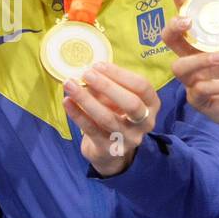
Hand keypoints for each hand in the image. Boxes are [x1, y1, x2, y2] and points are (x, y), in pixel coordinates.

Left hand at [62, 61, 160, 177]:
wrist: (109, 151)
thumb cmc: (116, 116)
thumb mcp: (117, 99)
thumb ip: (107, 86)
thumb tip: (89, 72)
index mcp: (151, 105)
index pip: (142, 86)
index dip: (120, 74)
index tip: (98, 65)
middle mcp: (144, 123)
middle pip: (131, 103)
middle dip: (107, 86)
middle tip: (86, 74)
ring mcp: (128, 139)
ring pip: (107, 118)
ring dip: (86, 99)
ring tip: (69, 84)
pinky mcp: (108, 149)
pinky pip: (91, 129)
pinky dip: (77, 114)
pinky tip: (67, 101)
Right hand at [162, 0, 218, 170]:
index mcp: (207, 44)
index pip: (187, 22)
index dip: (179, 4)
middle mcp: (196, 61)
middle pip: (170, 41)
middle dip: (173, 29)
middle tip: (188, 22)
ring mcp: (196, 82)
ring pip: (180, 68)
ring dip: (200, 59)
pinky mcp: (201, 102)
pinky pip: (201, 91)